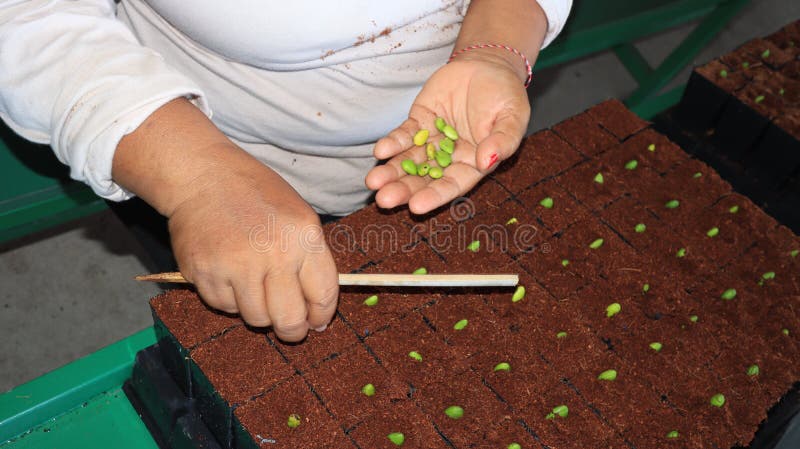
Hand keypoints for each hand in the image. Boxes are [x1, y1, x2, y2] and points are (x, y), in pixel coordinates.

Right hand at [166, 149, 338, 341]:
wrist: (203, 176)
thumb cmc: (256, 195)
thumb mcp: (298, 215)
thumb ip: (310, 259)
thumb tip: (317, 310)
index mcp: (304, 236)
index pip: (323, 294)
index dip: (321, 316)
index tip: (316, 323)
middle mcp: (273, 253)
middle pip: (289, 318)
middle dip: (292, 330)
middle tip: (290, 329)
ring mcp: (236, 265)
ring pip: (256, 318)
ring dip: (258, 313)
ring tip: (254, 289)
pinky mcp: (205, 273)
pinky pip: (224, 306)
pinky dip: (229, 299)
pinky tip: (229, 275)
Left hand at [365, 53, 529, 213]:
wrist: (488, 66)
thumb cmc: (506, 96)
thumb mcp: (513, 117)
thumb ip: (503, 140)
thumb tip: (487, 161)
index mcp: (473, 165)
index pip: (452, 185)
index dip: (434, 196)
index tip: (415, 207)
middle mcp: (449, 158)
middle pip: (424, 178)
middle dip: (403, 189)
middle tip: (384, 200)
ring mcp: (431, 141)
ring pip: (409, 160)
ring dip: (391, 171)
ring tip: (373, 182)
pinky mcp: (419, 122)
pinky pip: (403, 135)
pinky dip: (392, 143)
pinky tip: (381, 150)